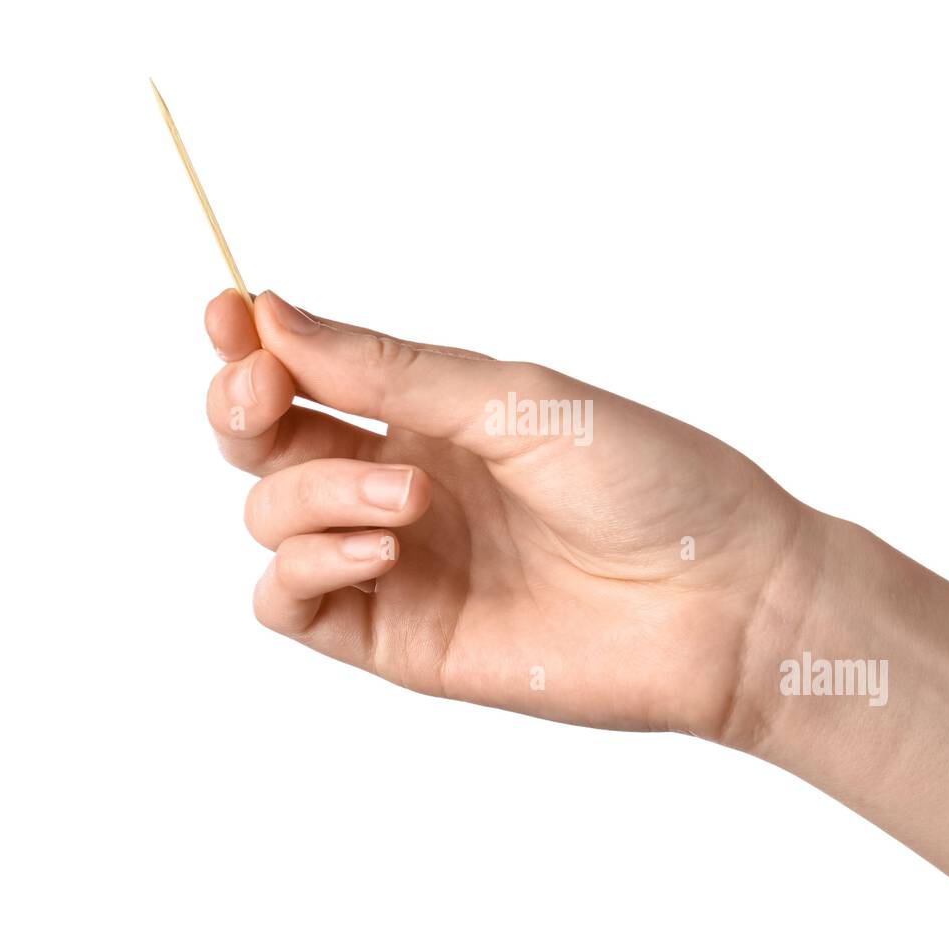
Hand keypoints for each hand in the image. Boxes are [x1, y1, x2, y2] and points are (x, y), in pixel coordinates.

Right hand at [205, 289, 816, 743]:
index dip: (251, 346)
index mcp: (431, 417)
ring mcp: (397, 563)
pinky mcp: (399, 638)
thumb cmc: (646, 480)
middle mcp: (400, 484)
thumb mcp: (515, 398)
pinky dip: (305, 567)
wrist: (721, 598)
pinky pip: (293, 604)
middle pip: (266, 445)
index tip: (227, 313)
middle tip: (262, 389)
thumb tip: (274, 311)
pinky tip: (381, 549)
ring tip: (407, 501)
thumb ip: (391, 369)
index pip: (306, 376)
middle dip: (242, 408)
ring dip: (311, 495)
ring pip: (271, 519)